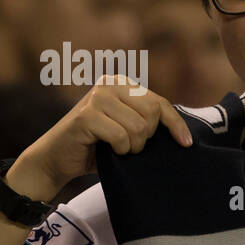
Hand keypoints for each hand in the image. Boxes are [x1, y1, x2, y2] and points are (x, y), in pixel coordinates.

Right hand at [7, 75, 191, 202]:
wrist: (58, 160)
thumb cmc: (98, 147)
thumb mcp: (128, 129)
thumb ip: (148, 121)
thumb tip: (185, 133)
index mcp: (122, 84)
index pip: (160, 103)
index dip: (176, 125)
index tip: (186, 144)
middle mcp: (109, 84)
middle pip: (153, 113)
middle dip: (147, 137)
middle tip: (131, 146)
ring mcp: (96, 97)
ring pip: (139, 127)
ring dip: (132, 146)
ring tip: (118, 148)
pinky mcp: (86, 115)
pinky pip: (121, 136)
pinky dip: (119, 149)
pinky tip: (107, 150)